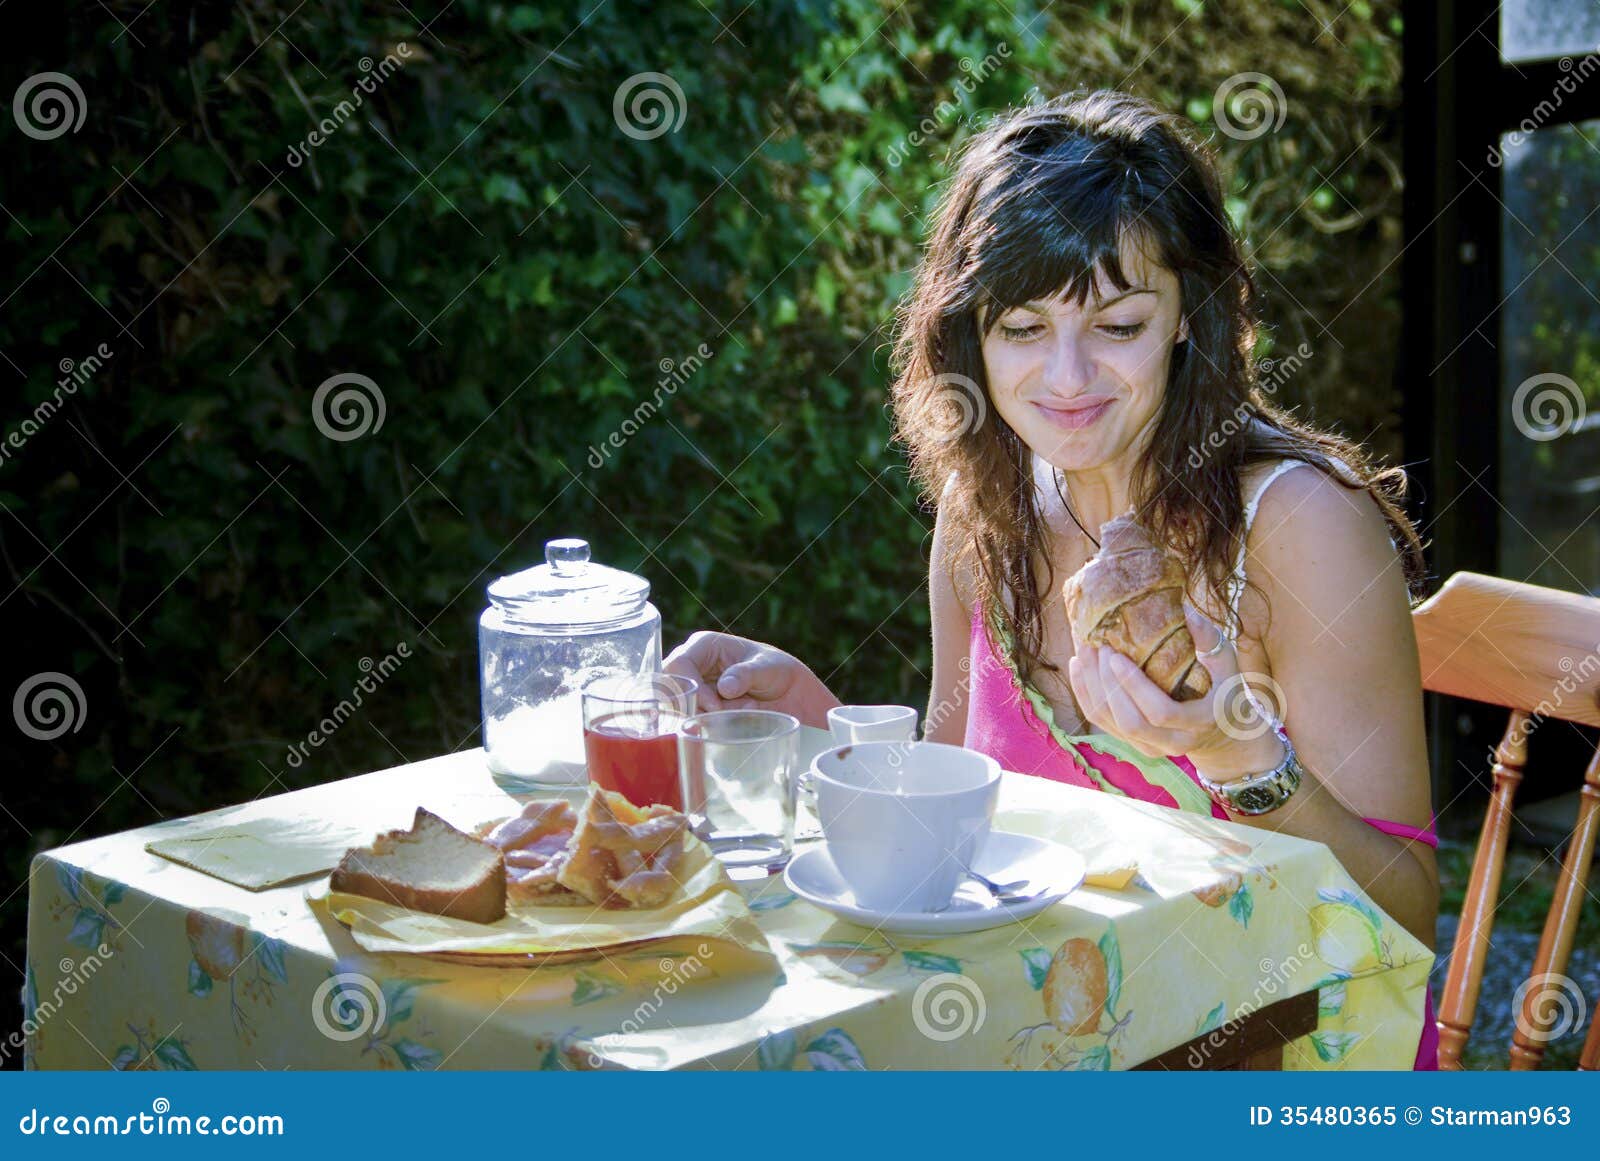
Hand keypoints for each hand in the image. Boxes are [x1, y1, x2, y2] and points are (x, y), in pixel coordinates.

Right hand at [663, 631, 841, 728]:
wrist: (791, 698)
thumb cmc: (779, 672)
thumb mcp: (768, 668)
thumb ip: (747, 674)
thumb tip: (724, 686)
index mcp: (704, 645)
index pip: (678, 665)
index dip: (692, 688)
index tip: (716, 705)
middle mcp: (692, 666)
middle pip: (671, 689)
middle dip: (698, 706)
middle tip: (726, 713)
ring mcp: (694, 690)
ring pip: (681, 710)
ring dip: (711, 718)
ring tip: (743, 711)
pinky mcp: (699, 711)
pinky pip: (692, 724)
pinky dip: (713, 727)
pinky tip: (736, 721)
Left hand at [1066, 606, 1285, 781]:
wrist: (1221, 729)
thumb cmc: (1223, 686)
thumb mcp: (1225, 662)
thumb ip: (1208, 638)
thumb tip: (1184, 608)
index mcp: (1199, 722)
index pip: (1160, 713)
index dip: (1134, 687)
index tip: (1116, 655)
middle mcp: (1173, 742)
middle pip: (1129, 722)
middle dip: (1106, 684)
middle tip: (1097, 646)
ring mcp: (1151, 748)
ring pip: (1110, 722)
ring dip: (1091, 686)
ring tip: (1084, 650)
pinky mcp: (1133, 745)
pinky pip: (1102, 722)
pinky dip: (1085, 694)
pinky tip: (1079, 666)